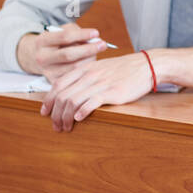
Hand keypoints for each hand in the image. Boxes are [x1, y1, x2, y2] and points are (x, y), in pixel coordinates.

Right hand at [16, 24, 107, 86]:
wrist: (39, 57)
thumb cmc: (56, 41)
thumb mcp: (61, 31)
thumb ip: (76, 31)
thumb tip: (95, 38)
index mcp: (42, 41)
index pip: (65, 37)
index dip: (82, 34)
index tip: (96, 33)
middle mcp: (42, 58)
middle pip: (69, 55)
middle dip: (89, 49)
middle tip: (103, 44)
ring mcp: (47, 72)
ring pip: (74, 67)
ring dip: (89, 59)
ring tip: (96, 53)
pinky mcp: (54, 82)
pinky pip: (75, 77)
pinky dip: (86, 69)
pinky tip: (91, 63)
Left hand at [39, 52, 155, 131]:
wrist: (147, 65)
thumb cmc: (125, 69)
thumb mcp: (101, 67)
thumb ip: (85, 76)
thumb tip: (70, 90)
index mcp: (85, 68)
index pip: (58, 84)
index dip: (48, 100)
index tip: (45, 112)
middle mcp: (90, 75)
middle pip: (63, 96)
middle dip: (55, 114)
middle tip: (55, 126)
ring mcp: (100, 83)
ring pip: (73, 101)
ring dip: (65, 118)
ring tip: (66, 127)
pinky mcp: (112, 92)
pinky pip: (91, 103)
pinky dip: (82, 112)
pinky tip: (79, 119)